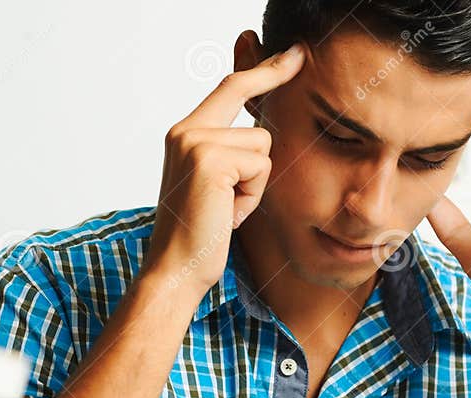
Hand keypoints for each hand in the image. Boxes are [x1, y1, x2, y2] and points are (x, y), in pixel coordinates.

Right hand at [142, 41, 305, 296]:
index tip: (293, 56)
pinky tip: (227, 213)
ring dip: (255, 184)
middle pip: (253, 112)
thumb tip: (263, 132)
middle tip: (265, 125)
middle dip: (264, 128)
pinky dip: (252, 196)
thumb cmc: (200, 234)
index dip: (263, 70)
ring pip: (263, 145)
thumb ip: (231, 152)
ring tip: (227, 208)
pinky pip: (261, 167)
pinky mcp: (210, 159)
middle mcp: (186, 130)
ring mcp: (196, 142)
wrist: (177, 268)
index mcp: (184, 133)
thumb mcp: (217, 185)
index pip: (229, 88)